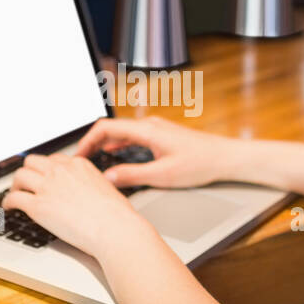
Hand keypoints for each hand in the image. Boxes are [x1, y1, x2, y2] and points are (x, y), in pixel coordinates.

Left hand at [2, 152, 152, 259]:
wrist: (114, 228)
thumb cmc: (116, 215)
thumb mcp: (106, 189)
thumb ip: (91, 186)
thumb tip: (87, 194)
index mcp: (78, 164)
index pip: (53, 160)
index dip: (45, 169)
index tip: (42, 177)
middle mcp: (61, 171)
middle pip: (32, 162)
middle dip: (27, 172)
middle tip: (25, 184)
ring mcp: (48, 186)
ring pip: (20, 176)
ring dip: (15, 185)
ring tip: (15, 195)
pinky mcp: (38, 206)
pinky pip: (14, 198)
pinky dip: (7, 202)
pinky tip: (8, 208)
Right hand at [73, 117, 233, 189]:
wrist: (225, 157)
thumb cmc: (200, 164)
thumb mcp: (163, 175)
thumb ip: (132, 176)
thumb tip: (109, 179)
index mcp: (147, 130)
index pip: (106, 128)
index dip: (87, 140)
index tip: (78, 155)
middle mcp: (149, 125)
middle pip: (111, 129)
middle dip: (92, 143)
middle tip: (81, 160)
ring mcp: (156, 129)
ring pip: (121, 133)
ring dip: (105, 145)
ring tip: (94, 160)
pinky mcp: (161, 135)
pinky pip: (132, 136)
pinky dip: (119, 145)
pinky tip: (115, 157)